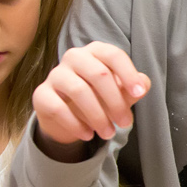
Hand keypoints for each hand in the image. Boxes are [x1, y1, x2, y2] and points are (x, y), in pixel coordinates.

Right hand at [31, 42, 150, 158]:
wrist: (68, 115)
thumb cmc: (100, 97)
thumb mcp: (120, 93)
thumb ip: (133, 88)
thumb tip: (144, 84)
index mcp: (96, 51)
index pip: (114, 55)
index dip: (128, 74)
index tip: (139, 94)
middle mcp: (74, 57)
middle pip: (98, 74)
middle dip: (115, 102)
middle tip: (125, 123)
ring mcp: (55, 74)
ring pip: (79, 91)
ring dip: (98, 116)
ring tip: (108, 133)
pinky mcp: (41, 94)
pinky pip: (58, 108)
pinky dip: (76, 124)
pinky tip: (88, 135)